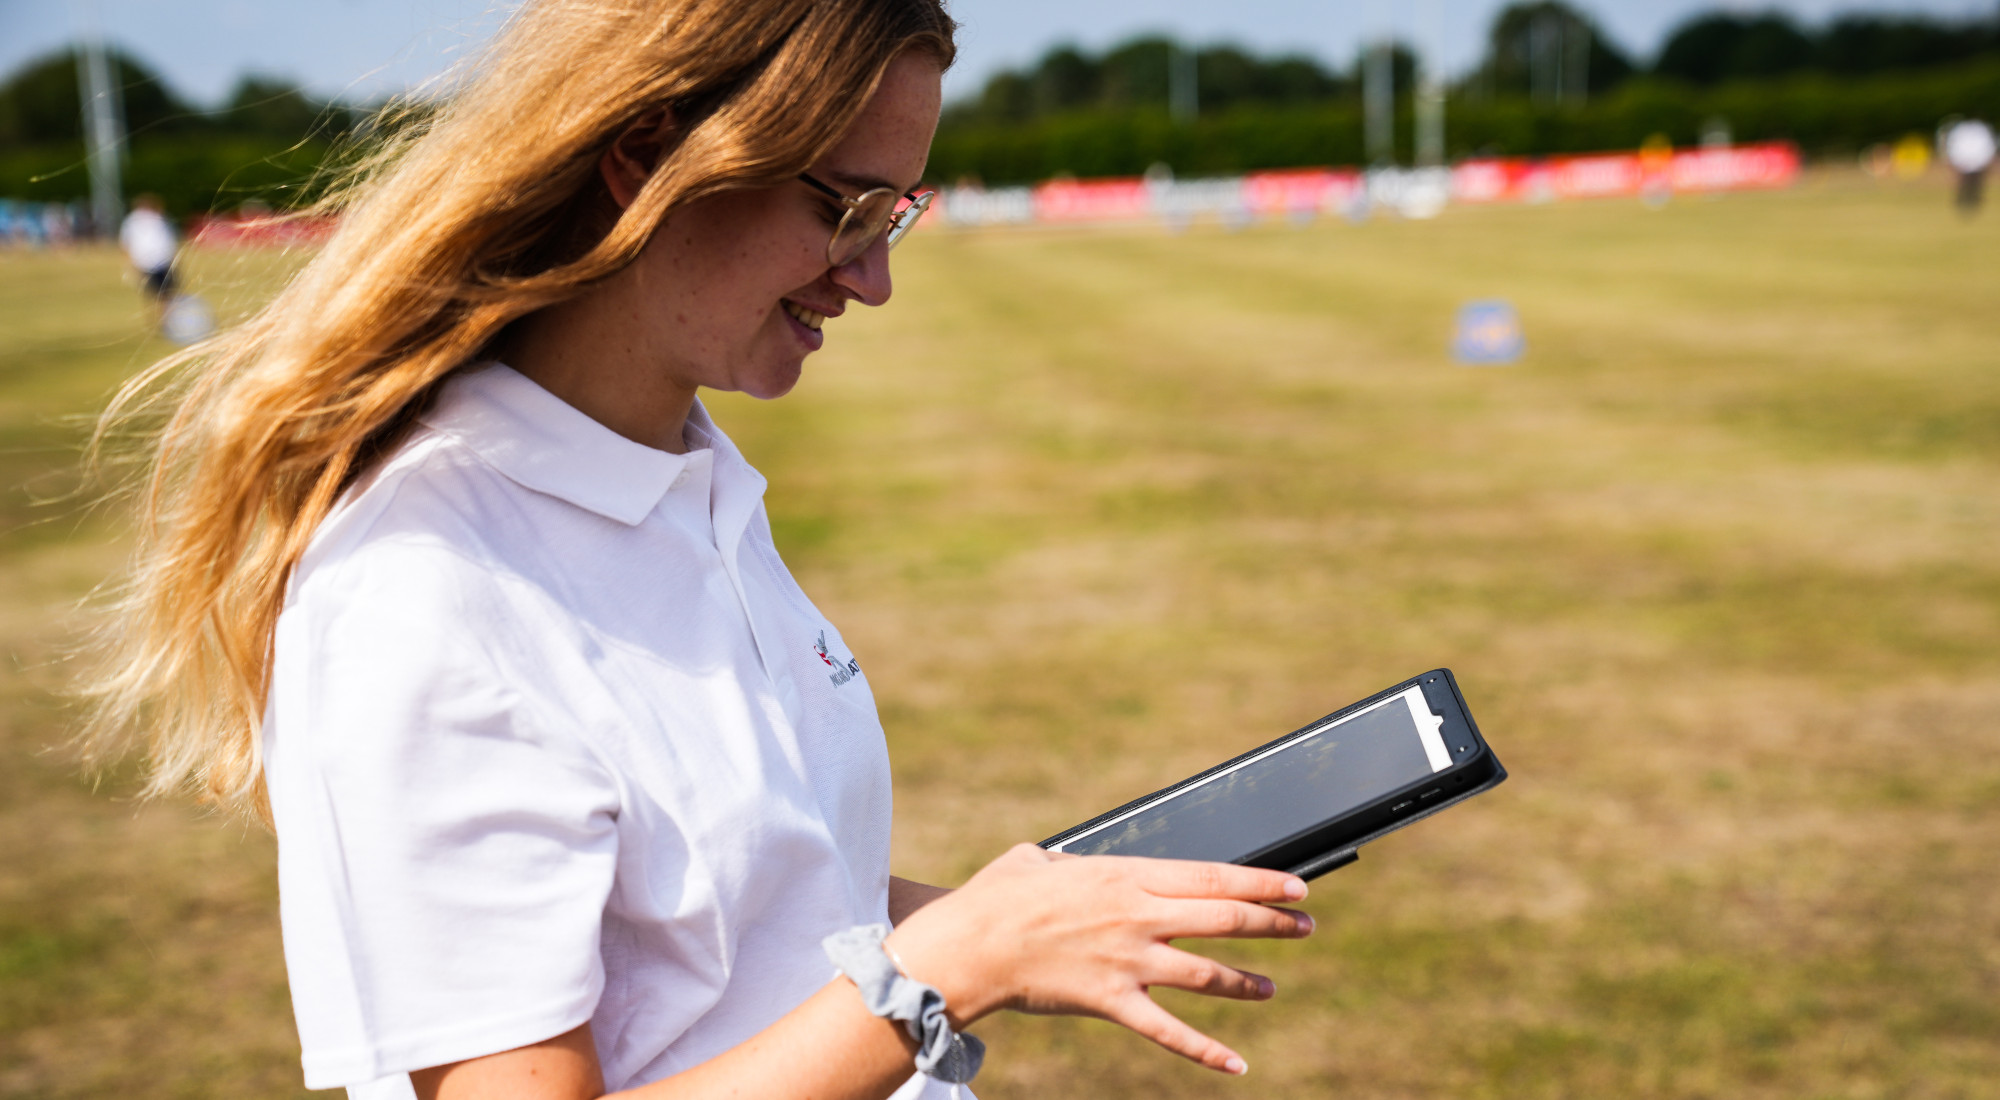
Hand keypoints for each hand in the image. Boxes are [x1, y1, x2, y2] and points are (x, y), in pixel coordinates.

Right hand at [884, 844, 1311, 1074]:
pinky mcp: (1112, 1002)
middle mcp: (1138, 916)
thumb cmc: (998, 896)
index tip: (1295, 885)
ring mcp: (1129, 962)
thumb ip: (1068, 861)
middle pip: (1223, 919)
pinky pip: (1168, 1031)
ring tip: (1271, 987)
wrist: (971, 945)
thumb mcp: (1038, 858)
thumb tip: (1064, 863)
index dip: (1261, 882)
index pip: (1213, 876)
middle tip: (1305, 925)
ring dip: (1247, 982)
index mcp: (1127, 875)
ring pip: (1207, 974)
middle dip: (1272, 923)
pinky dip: (1206, 1050)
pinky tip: (1236, 1065)